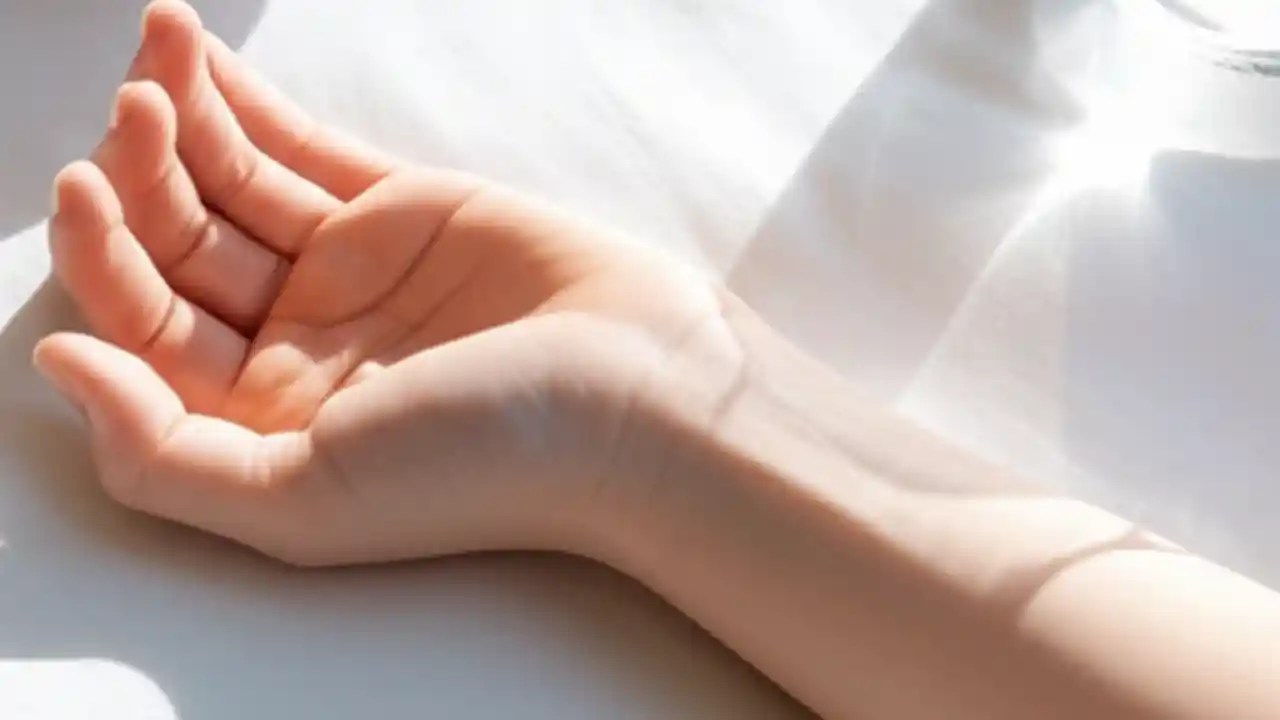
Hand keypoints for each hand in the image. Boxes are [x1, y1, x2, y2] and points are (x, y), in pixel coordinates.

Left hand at [36, 1, 737, 565]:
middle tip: (135, 113)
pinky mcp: (407, 215)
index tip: (87, 185)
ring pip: (234, 190)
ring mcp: (352, 276)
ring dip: (184, 122)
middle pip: (181, 250)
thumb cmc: (486, 465)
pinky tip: (199, 61)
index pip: (145, 330)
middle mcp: (299, 351)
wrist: (638, 398)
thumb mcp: (305, 502)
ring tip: (160, 58)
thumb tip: (58, 364)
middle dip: (142, 174)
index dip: (100, 257)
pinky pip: (306, 153)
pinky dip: (248, 106)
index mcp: (264, 426)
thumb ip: (162, 458)